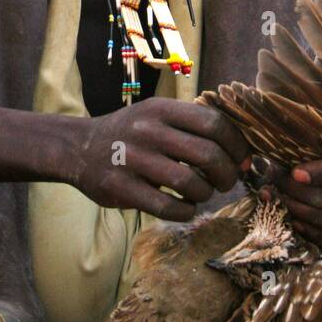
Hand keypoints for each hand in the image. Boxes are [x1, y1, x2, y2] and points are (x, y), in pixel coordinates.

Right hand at [69, 98, 253, 222]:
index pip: (214, 123)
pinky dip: (186, 212)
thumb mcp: (157, 115)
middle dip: (227, 174)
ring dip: (206, 194)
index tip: (243, 160)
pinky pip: (167, 207)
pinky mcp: (121, 188)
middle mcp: (147, 130)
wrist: (78, 148)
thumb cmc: (131, 133)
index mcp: (161, 109)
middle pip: (208, 154)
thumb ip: (193, 126)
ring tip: (202, 193)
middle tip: (226, 182)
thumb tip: (244, 154)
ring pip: (190, 183)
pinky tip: (185, 208)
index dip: (237, 145)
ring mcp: (132, 159)